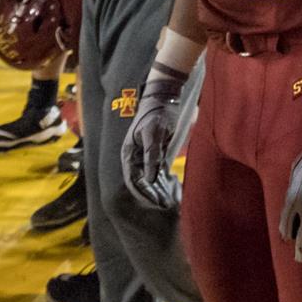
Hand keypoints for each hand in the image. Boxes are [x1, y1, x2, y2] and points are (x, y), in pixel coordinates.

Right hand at [120, 73, 185, 210]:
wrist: (163, 97)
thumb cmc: (158, 114)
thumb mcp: (155, 134)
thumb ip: (152, 156)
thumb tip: (149, 179)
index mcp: (129, 152)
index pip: (134, 180)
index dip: (144, 193)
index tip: (157, 203)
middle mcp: (134, 156)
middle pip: (140, 182)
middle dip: (152, 195)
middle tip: (166, 205)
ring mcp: (143, 155)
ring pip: (149, 179)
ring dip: (158, 190)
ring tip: (170, 201)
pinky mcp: (154, 152)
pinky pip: (157, 171)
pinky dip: (163, 181)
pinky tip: (172, 189)